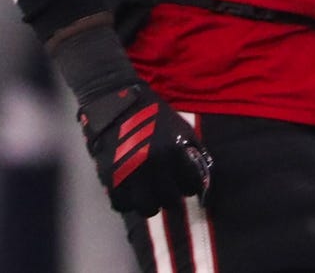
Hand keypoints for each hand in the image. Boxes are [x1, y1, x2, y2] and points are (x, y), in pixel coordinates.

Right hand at [77, 81, 211, 215]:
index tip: (188, 187)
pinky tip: (133, 196)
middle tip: (170, 195)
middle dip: (173, 200)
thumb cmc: (154, 115)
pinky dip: (129, 204)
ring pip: (146, 208)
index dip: (192, 188)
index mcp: (174, 152)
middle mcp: (154, 166)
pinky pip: (121, 205)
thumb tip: (204, 172)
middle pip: (170, 201)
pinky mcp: (110, 178)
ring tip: (152, 198)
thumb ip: (193, 149)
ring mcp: (131, 173)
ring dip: (152, 205)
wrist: (119, 105)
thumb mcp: (181, 127)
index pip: (191, 185)